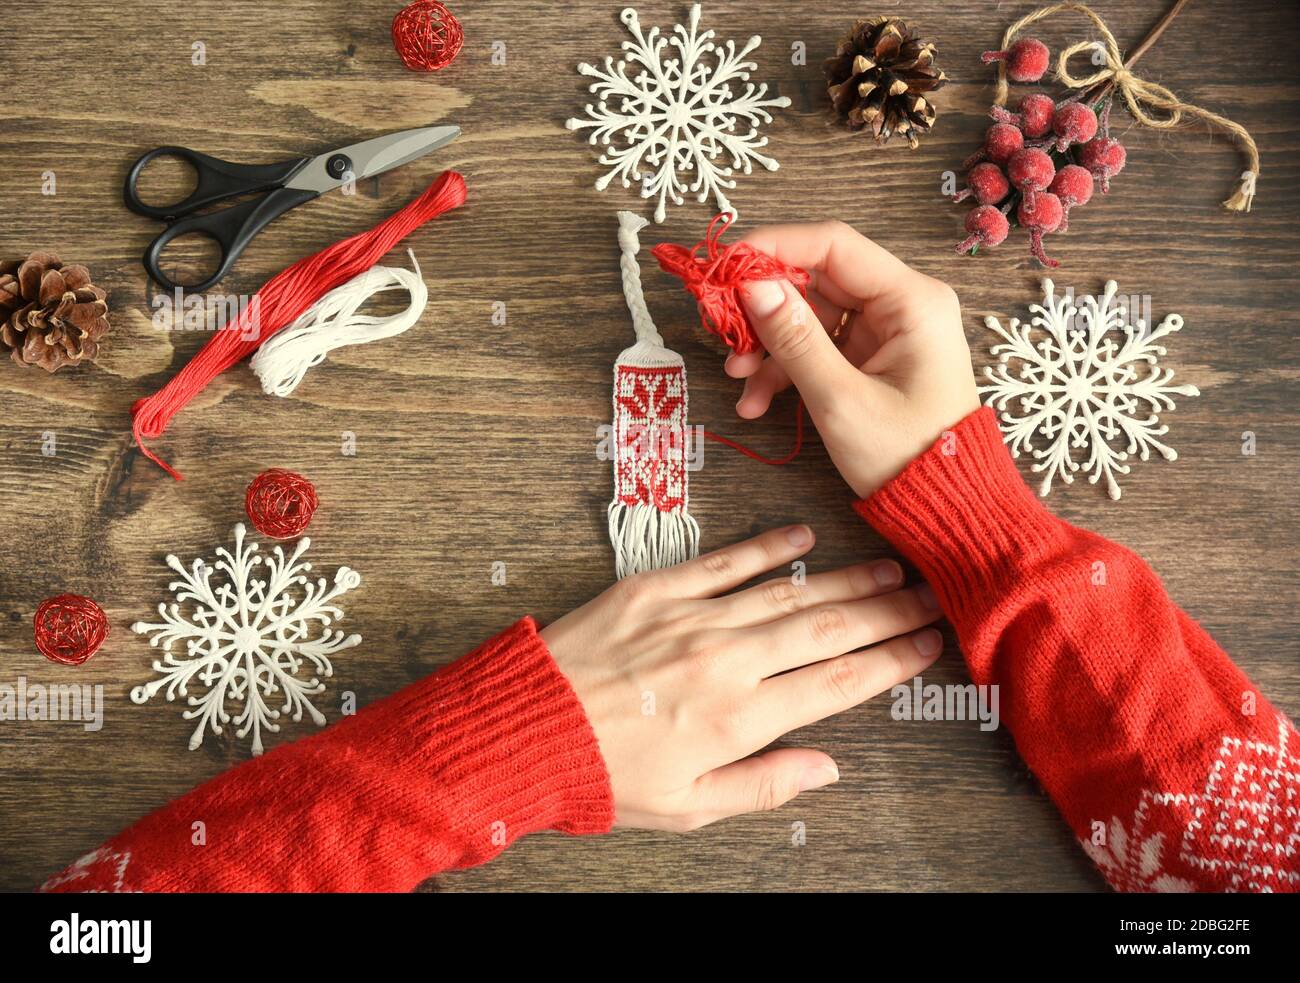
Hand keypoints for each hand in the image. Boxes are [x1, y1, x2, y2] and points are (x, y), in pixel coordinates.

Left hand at [541, 526, 941, 830]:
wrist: (526, 727)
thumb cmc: (605, 775)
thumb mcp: (688, 807)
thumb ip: (763, 786)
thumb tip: (827, 770)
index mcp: (739, 719)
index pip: (837, 684)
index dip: (890, 661)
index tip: (926, 644)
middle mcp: (726, 662)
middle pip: (827, 629)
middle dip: (886, 611)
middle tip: (928, 597)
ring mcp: (692, 618)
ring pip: (787, 592)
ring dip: (844, 578)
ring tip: (888, 568)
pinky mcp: (656, 588)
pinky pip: (725, 562)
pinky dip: (767, 547)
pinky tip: (803, 538)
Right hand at [728, 221, 979, 497]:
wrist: (945, 507)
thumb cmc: (906, 456)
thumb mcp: (841, 400)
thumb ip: (795, 339)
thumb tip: (752, 287)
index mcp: (912, 301)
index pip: (833, 245)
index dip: (773, 248)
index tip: (723, 266)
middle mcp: (903, 305)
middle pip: (817, 281)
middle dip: (765, 310)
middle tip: (724, 334)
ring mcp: (888, 332)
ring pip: (811, 316)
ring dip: (769, 347)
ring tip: (740, 382)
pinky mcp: (874, 358)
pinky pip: (819, 346)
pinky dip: (786, 369)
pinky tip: (758, 402)